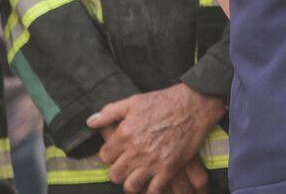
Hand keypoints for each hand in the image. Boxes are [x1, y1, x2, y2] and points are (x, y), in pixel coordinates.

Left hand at [88, 84, 223, 193]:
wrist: (194, 105)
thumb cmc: (164, 101)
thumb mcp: (134, 101)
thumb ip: (110, 112)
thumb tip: (91, 122)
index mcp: (125, 134)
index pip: (105, 156)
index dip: (110, 155)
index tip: (118, 153)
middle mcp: (136, 150)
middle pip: (115, 175)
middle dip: (118, 171)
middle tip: (127, 165)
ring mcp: (152, 161)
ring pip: (131, 186)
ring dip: (132, 182)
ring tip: (137, 176)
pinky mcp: (169, 168)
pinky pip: (153, 190)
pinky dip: (151, 189)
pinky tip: (152, 182)